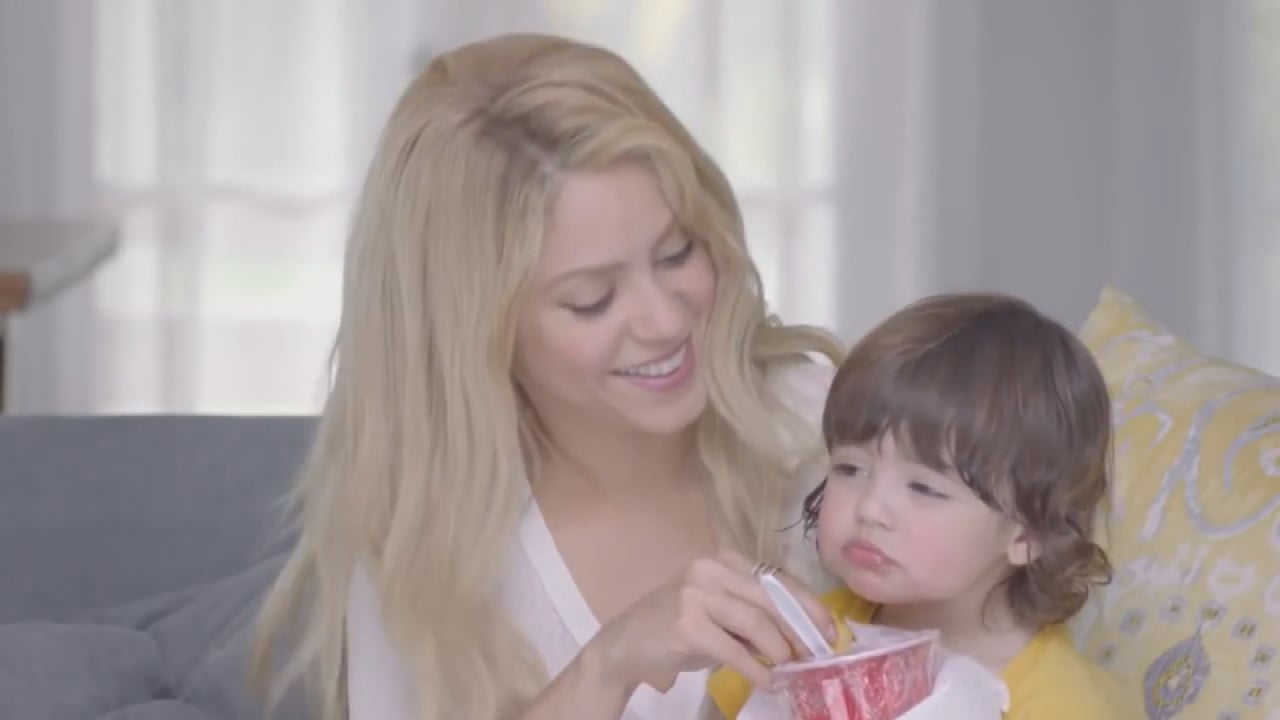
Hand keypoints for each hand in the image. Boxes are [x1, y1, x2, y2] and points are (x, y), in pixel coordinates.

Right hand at [583, 551, 835, 693]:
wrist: (626, 646)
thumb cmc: (678, 630)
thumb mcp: (718, 614)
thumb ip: (752, 616)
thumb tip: (800, 635)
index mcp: (722, 560)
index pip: (775, 577)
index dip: (806, 602)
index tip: (828, 626)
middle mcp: (709, 569)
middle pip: (770, 597)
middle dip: (799, 627)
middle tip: (816, 652)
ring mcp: (695, 594)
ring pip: (755, 621)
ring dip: (779, 649)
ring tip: (790, 667)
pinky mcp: (686, 624)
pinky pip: (734, 649)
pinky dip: (756, 668)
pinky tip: (767, 680)